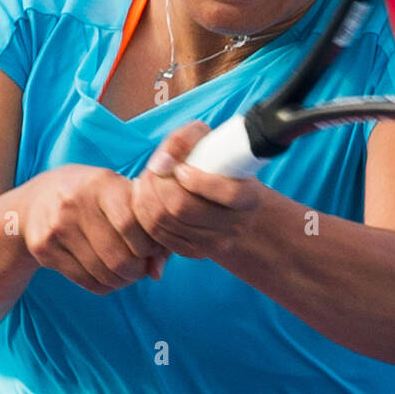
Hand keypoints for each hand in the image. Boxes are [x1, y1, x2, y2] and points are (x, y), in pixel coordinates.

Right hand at [22, 164, 169, 294]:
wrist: (38, 197)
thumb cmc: (93, 196)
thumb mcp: (119, 195)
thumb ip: (146, 227)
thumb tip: (157, 273)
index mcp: (101, 183)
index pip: (132, 224)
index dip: (149, 245)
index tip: (153, 249)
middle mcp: (75, 202)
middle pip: (119, 255)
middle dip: (137, 270)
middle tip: (141, 269)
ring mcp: (56, 227)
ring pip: (102, 272)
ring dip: (122, 281)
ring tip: (127, 274)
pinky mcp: (43, 248)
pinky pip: (84, 280)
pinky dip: (103, 285)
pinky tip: (108, 277)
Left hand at [132, 121, 264, 259]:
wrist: (232, 205)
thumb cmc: (218, 166)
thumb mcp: (209, 141)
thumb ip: (185, 140)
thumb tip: (161, 164)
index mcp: (250, 197)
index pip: (228, 194)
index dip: (197, 179)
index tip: (181, 167)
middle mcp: (236, 224)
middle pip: (183, 208)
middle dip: (158, 185)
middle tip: (152, 171)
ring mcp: (216, 243)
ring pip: (165, 222)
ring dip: (146, 197)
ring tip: (146, 180)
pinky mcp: (196, 252)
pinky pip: (159, 235)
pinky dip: (144, 214)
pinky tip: (145, 198)